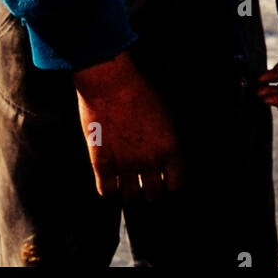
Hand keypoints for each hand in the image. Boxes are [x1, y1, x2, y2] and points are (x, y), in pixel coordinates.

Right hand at [73, 50, 182, 200]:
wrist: (109, 80)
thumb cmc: (137, 89)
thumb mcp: (164, 114)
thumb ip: (166, 141)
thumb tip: (165, 160)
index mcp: (170, 148)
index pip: (175, 184)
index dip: (168, 182)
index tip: (163, 179)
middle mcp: (150, 161)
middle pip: (154, 194)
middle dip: (150, 188)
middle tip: (143, 180)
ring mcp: (125, 165)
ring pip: (131, 197)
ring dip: (129, 190)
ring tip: (126, 181)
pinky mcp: (102, 163)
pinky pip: (107, 191)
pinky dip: (108, 187)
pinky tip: (109, 178)